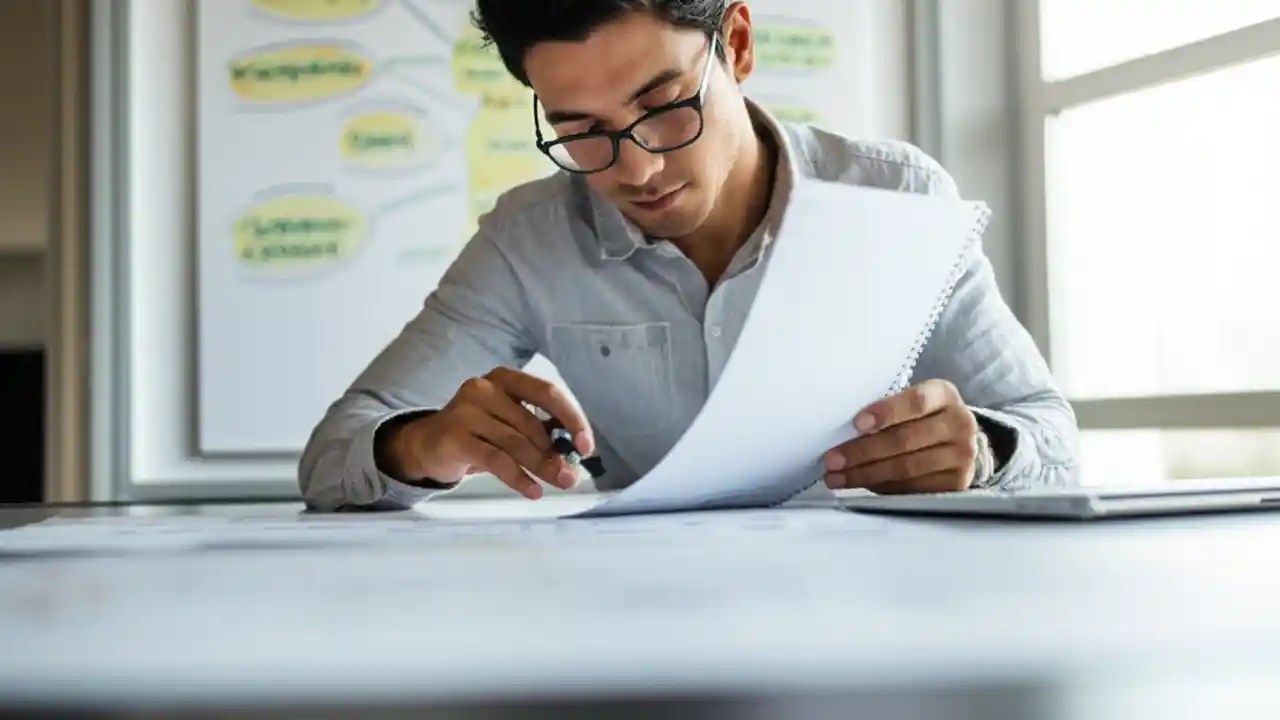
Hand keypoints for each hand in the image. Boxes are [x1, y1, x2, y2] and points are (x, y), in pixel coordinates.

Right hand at [381, 367, 594, 499]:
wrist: (428, 444)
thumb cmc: (479, 432)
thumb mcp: (510, 424)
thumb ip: (539, 434)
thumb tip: (572, 459)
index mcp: (506, 379)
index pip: (548, 393)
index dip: (572, 419)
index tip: (586, 445)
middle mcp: (485, 387)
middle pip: (532, 424)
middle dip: (555, 454)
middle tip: (570, 477)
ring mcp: (466, 410)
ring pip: (515, 443)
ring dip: (540, 468)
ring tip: (555, 484)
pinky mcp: (454, 436)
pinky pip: (495, 460)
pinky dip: (518, 478)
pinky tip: (532, 491)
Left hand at [823, 379, 978, 493]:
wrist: (959, 440)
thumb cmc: (922, 417)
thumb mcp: (911, 403)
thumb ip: (887, 411)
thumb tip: (842, 429)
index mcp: (944, 394)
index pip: (916, 402)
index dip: (885, 412)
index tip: (856, 424)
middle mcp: (959, 423)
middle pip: (905, 440)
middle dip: (863, 451)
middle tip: (832, 460)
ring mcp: (962, 455)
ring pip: (906, 468)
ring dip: (865, 474)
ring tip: (837, 478)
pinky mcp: (957, 482)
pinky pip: (912, 487)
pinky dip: (881, 487)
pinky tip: (860, 485)